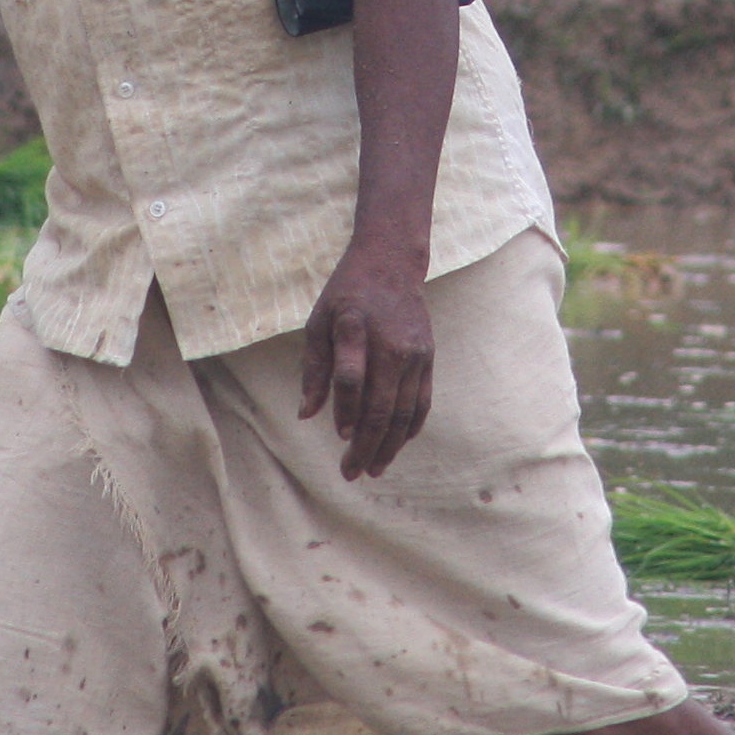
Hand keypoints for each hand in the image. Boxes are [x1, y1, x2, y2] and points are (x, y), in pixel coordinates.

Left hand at [298, 236, 435, 481]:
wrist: (391, 262)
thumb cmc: (347, 294)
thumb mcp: (318, 320)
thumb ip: (314, 368)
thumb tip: (306, 414)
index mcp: (355, 329)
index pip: (352, 378)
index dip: (346, 411)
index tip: (340, 435)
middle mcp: (390, 344)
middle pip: (381, 405)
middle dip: (366, 445)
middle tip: (351, 472)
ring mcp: (414, 353)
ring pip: (404, 411)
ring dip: (389, 445)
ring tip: (374, 469)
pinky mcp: (428, 357)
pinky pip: (422, 401)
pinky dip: (411, 427)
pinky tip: (398, 444)